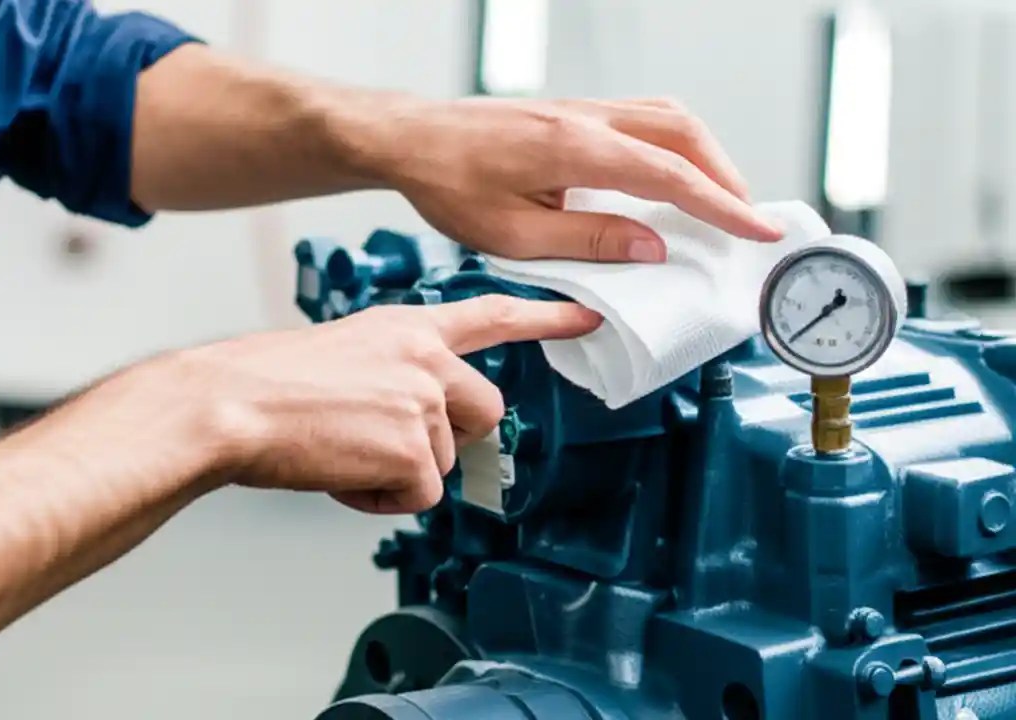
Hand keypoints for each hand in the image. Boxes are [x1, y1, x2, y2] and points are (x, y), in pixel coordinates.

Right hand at [156, 295, 600, 513]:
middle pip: (484, 414)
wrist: (228, 402)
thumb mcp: (344, 354)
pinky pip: (417, 497)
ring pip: (442, 463)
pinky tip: (338, 473)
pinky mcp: (414, 448)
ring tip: (336, 450)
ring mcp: (424, 402)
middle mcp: (425, 358)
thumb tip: (413, 424)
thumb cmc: (266, 383)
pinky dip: (378, 499)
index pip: (492, 314)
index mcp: (405, 328)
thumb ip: (393, 375)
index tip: (587, 316)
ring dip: (395, 472)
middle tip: (386, 443)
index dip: (545, 317)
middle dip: (447, 439)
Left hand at [358, 97, 783, 261]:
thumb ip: (588, 240)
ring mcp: (580, 108)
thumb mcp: (513, 235)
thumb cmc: (450, 185)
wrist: (411, 139)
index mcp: (575, 149)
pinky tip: (669, 174)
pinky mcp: (572, 111)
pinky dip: (672, 144)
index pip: (670, 175)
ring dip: (703, 155)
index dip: (722, 205)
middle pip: (683, 133)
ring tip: (717, 199)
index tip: (758, 229)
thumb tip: (651, 246)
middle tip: (745, 219)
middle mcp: (586, 118)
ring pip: (666, 117)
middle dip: (724, 176)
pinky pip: (641, 117)